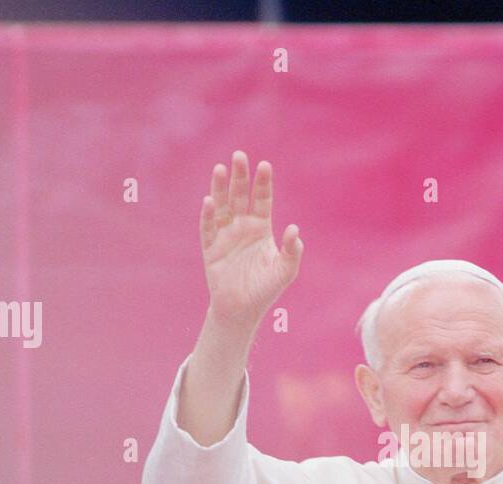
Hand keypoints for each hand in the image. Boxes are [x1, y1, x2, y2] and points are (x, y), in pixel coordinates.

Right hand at [200, 150, 303, 333]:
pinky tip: (209, 201)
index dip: (262, 183)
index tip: (265, 165)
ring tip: (220, 168)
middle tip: (239, 155)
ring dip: (219, 188)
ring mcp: (224, 235)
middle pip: (240, 196)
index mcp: (261, 228)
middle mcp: (241, 227)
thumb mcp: (285, 271)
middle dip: (240, 176)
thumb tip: (294, 230)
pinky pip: (208, 228)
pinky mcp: (210, 248)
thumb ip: (292, 251)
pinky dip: (208, 215)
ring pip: (221, 206)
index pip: (262, 200)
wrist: (242, 310)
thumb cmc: (266, 290)